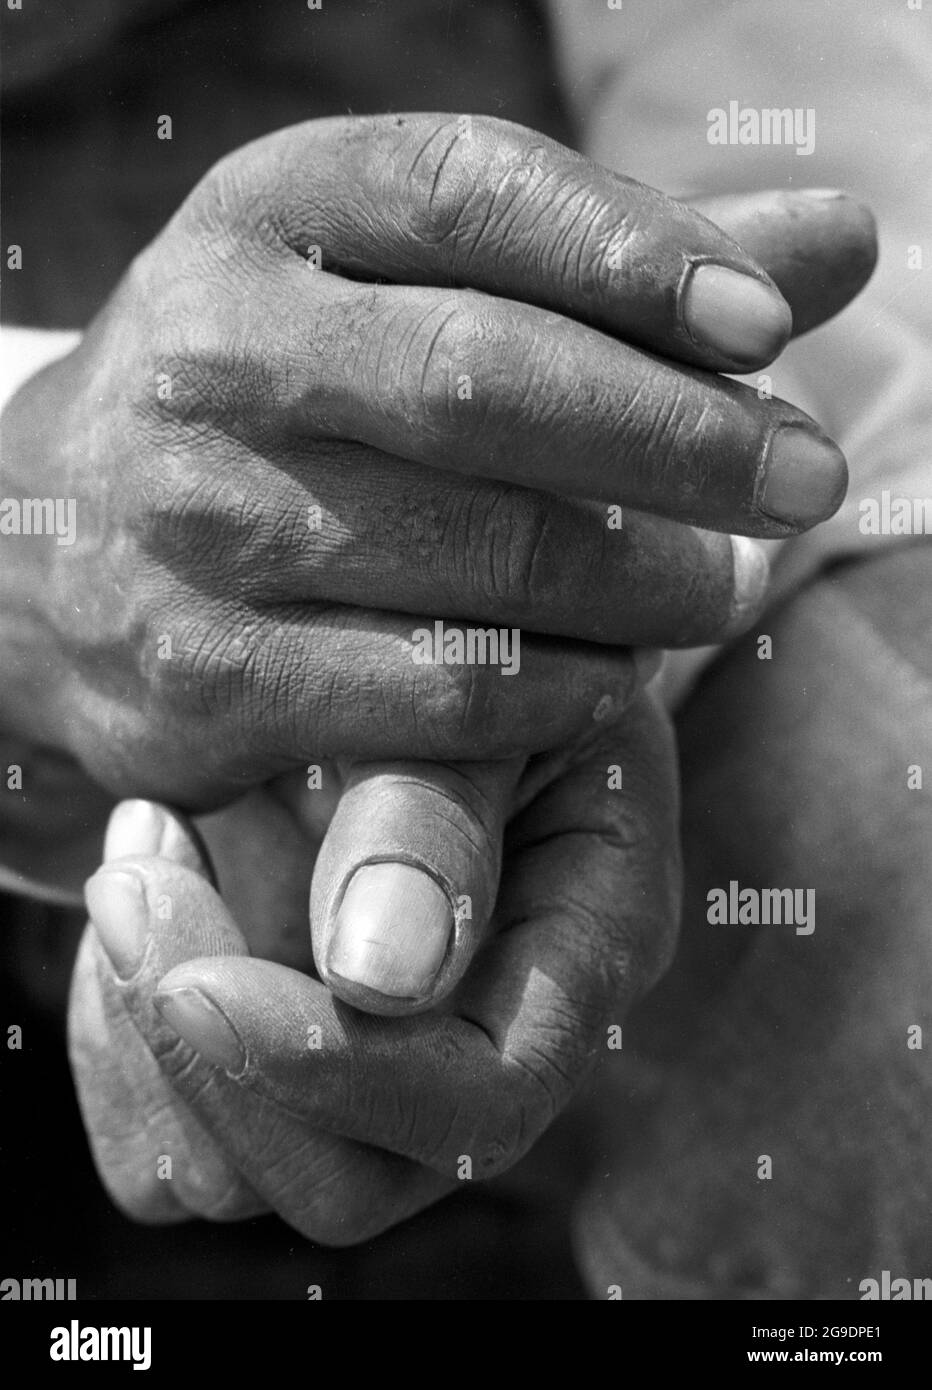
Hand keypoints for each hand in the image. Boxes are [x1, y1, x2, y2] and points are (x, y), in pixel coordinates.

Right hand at [1, 115, 858, 809]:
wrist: (50, 542)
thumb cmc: (273, 396)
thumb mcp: (395, 287)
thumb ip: (611, 267)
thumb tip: (833, 238)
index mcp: (267, 213)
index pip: (470, 188)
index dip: (638, 248)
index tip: (770, 320)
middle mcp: (214, 350)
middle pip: (487, 379)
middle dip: (682, 438)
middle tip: (805, 478)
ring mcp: (196, 519)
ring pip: (479, 553)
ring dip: (644, 582)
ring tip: (724, 587)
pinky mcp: (205, 671)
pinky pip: (439, 689)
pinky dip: (560, 688)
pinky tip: (613, 678)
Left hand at [70, 690, 678, 1241]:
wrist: (418, 632)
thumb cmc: (477, 639)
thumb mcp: (475, 687)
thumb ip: (435, 817)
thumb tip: (379, 976)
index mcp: (578, 954)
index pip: (484, 1098)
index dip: (341, 1067)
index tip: (200, 979)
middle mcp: (484, 1041)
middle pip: (349, 1182)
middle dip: (216, 1064)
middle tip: (136, 879)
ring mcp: (376, 1060)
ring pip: (239, 1173)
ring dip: (148, 1030)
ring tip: (142, 846)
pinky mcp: (281, 1054)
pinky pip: (167, 1135)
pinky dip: (117, 1036)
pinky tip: (145, 886)